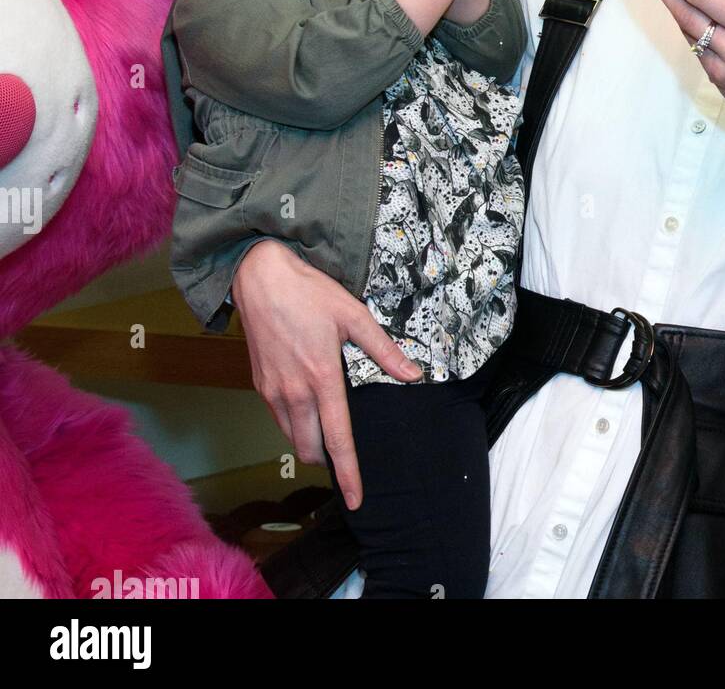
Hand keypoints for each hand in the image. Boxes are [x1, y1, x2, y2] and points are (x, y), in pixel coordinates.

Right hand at [232, 239, 422, 510]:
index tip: (355, 499)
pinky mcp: (260, 384)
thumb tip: (412, 374)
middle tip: (344, 454)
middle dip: (327, 460)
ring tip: (327, 431)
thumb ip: (384, 350)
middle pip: (310, 449)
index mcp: (322, 378)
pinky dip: (294, 424)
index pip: (337, 439)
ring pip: (292, 437)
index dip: (348, 473)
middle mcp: (294, 392)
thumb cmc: (309, 293)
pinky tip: (307, 406)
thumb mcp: (354, 315)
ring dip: (309, 443)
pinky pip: (279, 419)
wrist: (261, 278)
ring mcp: (272, 391)